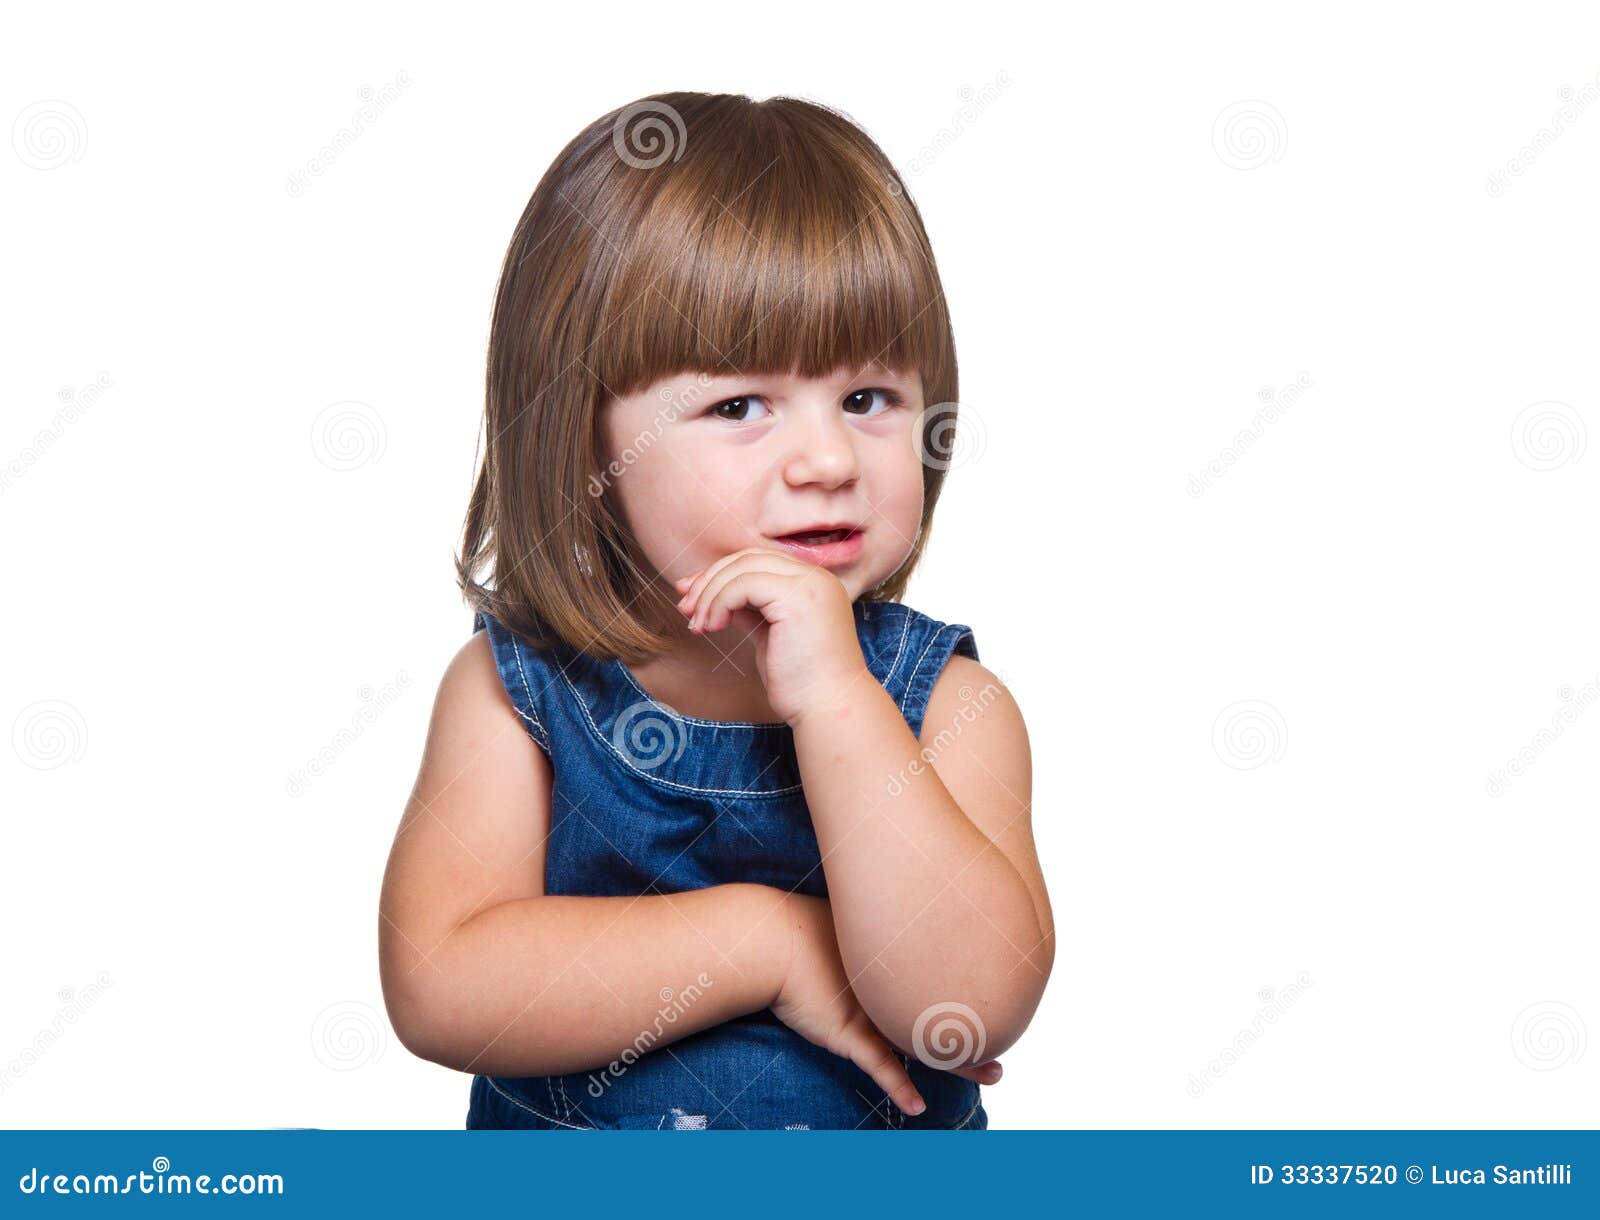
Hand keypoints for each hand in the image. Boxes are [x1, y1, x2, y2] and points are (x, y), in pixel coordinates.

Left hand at [672, 549, 868, 725]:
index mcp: (814, 584)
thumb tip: (715, 599)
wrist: (830, 708)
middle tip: (685, 607)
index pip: (759, 562)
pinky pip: (742, 585)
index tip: (693, 597)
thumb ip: (750, 613)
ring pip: (742, 568)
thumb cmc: (802, 683)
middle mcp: (816, 577)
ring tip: (697, 625)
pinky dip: (719, 603)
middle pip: (748, 559)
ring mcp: (809, 584)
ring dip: (710, 595)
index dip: (721, 575)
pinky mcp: (797, 597)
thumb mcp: (769, 637)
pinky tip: (712, 627)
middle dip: (709, 580)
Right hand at [769, 892, 1002, 1115]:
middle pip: (942, 1013)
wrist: (768, 940)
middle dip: (978, 1031)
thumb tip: (885, 908)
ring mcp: (871, 1013)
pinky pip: (880, 1067)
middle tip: (1006, 1043)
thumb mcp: (844, 928)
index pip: (938, 979)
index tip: (994, 1002)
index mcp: (892, 961)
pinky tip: (917, 1107)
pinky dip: (899, 1088)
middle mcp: (888, 988)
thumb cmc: (797, 929)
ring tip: (992, 1074)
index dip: (966, 993)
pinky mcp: (848, 1035)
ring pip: (923, 1044)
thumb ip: (866, 927)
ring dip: (959, 1063)